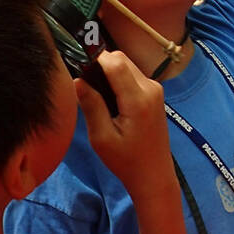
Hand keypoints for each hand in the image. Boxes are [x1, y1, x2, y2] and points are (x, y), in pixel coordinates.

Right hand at [75, 50, 172, 203]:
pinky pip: (133, 75)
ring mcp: (155, 89)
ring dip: (109, 72)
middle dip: (100, 66)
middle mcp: (150, 88)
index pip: (114, 62)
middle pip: (121, 59)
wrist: (154, 174)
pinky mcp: (155, 93)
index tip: (78, 68)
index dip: (94, 59)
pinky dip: (118, 80)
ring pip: (127, 65)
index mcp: (138, 99)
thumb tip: (77, 79)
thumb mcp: (102, 138)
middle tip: (86, 88)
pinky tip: (111, 101)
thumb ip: (91, 106)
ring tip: (97, 97)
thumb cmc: (126, 161)